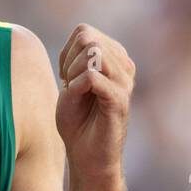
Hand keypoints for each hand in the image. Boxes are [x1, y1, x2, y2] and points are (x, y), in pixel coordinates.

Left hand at [56, 23, 134, 190]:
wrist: (87, 158)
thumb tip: (84, 37)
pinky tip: (77, 100)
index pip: (84, 31)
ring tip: (75, 93)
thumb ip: (75, 59)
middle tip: (70, 86)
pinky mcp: (119, 100)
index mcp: (115, 59)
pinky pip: (92, 77)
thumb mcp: (70, 85)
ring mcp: (124, 82)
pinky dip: (75, 87)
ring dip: (72, 74)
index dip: (66, 53)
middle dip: (68, 61)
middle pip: (87, 37)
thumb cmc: (77, 123)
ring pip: (91, 52)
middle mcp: (124, 66)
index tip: (67, 78)